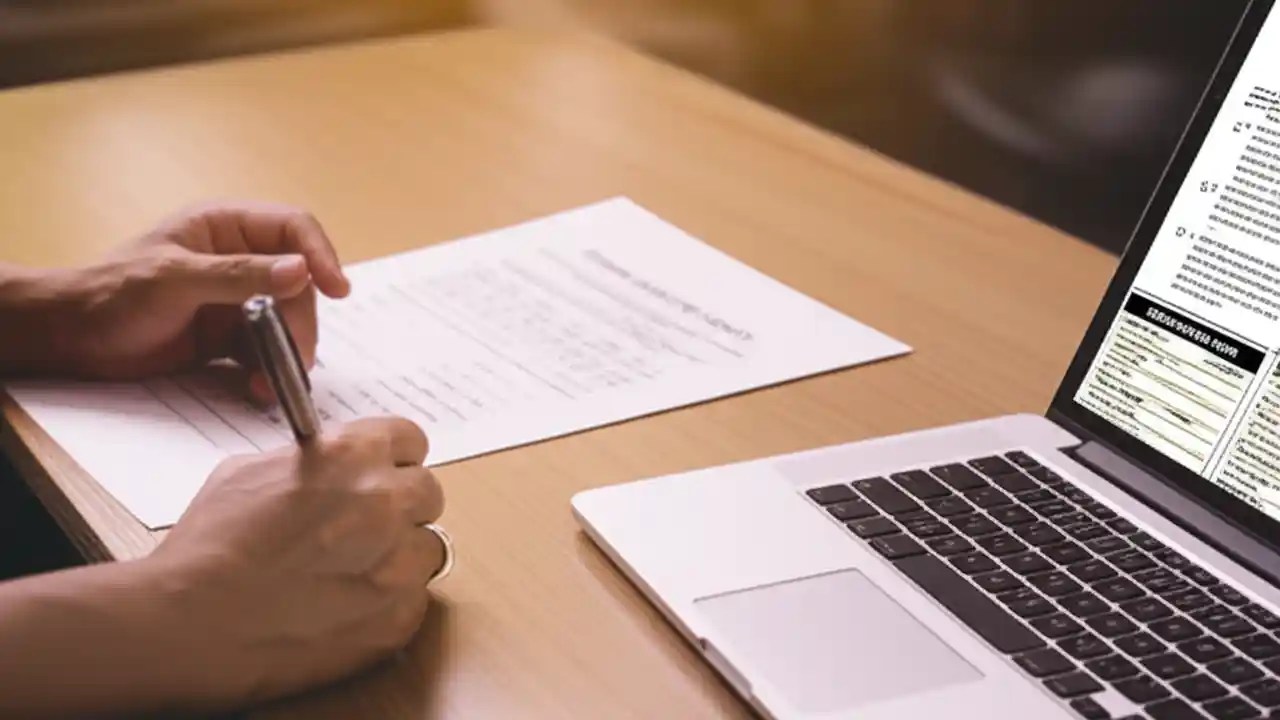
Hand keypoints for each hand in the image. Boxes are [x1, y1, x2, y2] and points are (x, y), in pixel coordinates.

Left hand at [63, 202, 349, 399]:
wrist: (73, 340)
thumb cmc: (112, 294)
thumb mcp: (175, 280)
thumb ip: (239, 275)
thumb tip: (301, 271)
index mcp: (227, 227)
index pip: (293, 229)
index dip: (320, 256)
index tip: (338, 289)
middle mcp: (240, 260)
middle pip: (298, 285)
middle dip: (300, 323)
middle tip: (296, 357)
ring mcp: (236, 300)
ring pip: (288, 322)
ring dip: (287, 354)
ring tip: (270, 383)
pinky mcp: (229, 337)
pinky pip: (266, 351)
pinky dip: (268, 371)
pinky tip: (258, 389)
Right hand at [150, 417, 444, 705]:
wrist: (189, 625)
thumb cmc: (208, 548)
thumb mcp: (250, 471)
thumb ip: (310, 463)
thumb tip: (329, 469)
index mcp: (353, 455)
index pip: (410, 439)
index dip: (393, 458)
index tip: (383, 473)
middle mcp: (386, 503)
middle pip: (428, 492)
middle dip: (401, 506)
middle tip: (364, 528)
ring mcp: (398, 564)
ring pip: (428, 548)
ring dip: (400, 557)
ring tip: (350, 573)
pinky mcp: (398, 619)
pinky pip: (414, 601)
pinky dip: (389, 604)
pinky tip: (344, 608)